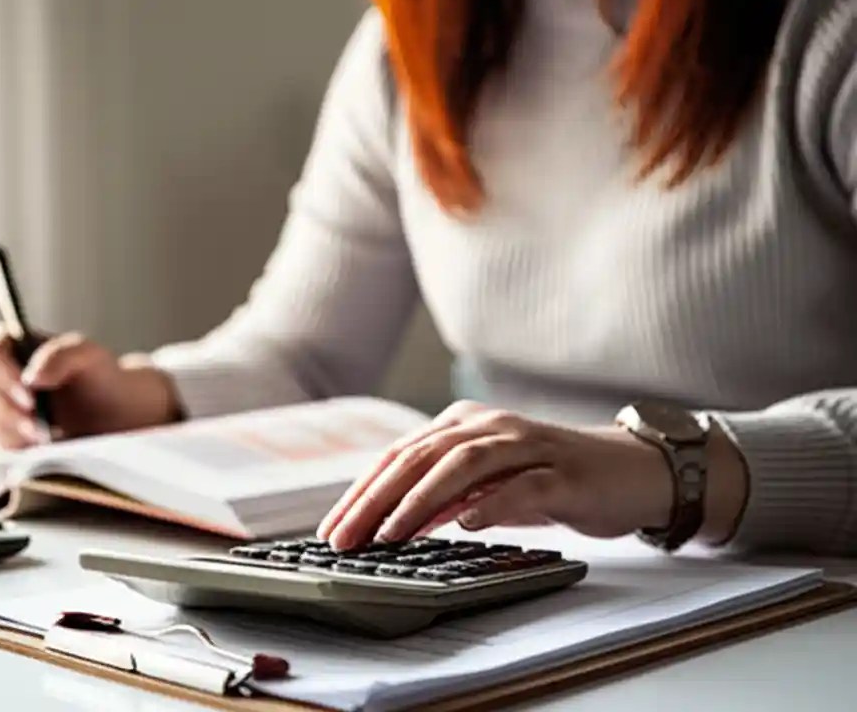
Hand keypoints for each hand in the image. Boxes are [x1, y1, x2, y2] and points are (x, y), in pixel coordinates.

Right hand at [0, 323, 182, 448]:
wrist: (111, 414)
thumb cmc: (97, 376)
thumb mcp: (88, 356)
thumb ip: (60, 355)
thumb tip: (32, 377)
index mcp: (11, 343)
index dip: (2, 370)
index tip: (30, 391)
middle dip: (8, 407)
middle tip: (39, 424)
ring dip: (11, 429)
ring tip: (45, 437)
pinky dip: (14, 445)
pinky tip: (39, 447)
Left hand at [316, 401, 677, 549]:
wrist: (630, 470)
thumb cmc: (549, 480)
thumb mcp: (486, 487)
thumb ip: (441, 498)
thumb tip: (388, 526)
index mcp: (462, 425)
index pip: (399, 457)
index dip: (361, 493)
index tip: (332, 530)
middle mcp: (489, 427)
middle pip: (420, 458)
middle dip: (376, 500)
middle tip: (346, 537)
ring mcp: (527, 446)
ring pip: (463, 466)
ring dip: (422, 500)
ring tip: (392, 533)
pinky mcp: (562, 473)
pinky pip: (521, 486)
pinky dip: (491, 503)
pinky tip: (466, 523)